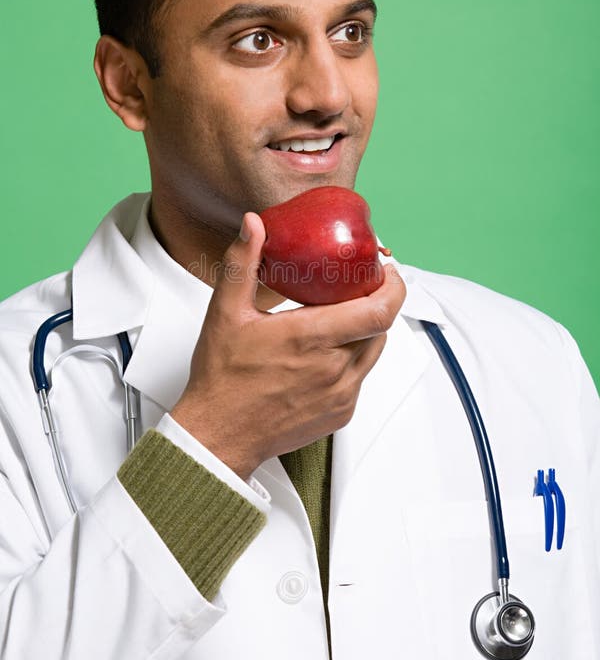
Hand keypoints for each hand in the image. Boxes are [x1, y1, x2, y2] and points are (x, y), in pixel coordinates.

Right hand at [172, 212, 405, 479]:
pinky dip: (353, 358)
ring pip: (374, 352)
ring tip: (344, 315)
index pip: (379, 310)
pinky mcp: (341, 413)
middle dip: (377, 302)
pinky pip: (361, 378)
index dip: (394, 286)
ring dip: (366, 330)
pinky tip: (327, 351)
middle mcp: (334, 368)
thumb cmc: (222, 378)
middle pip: (381, 327)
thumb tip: (253, 225)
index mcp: (310, 338)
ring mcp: (341, 394)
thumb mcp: (226, 312)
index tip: (387, 270)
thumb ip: (243, 262)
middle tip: (361, 285)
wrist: (218, 435)